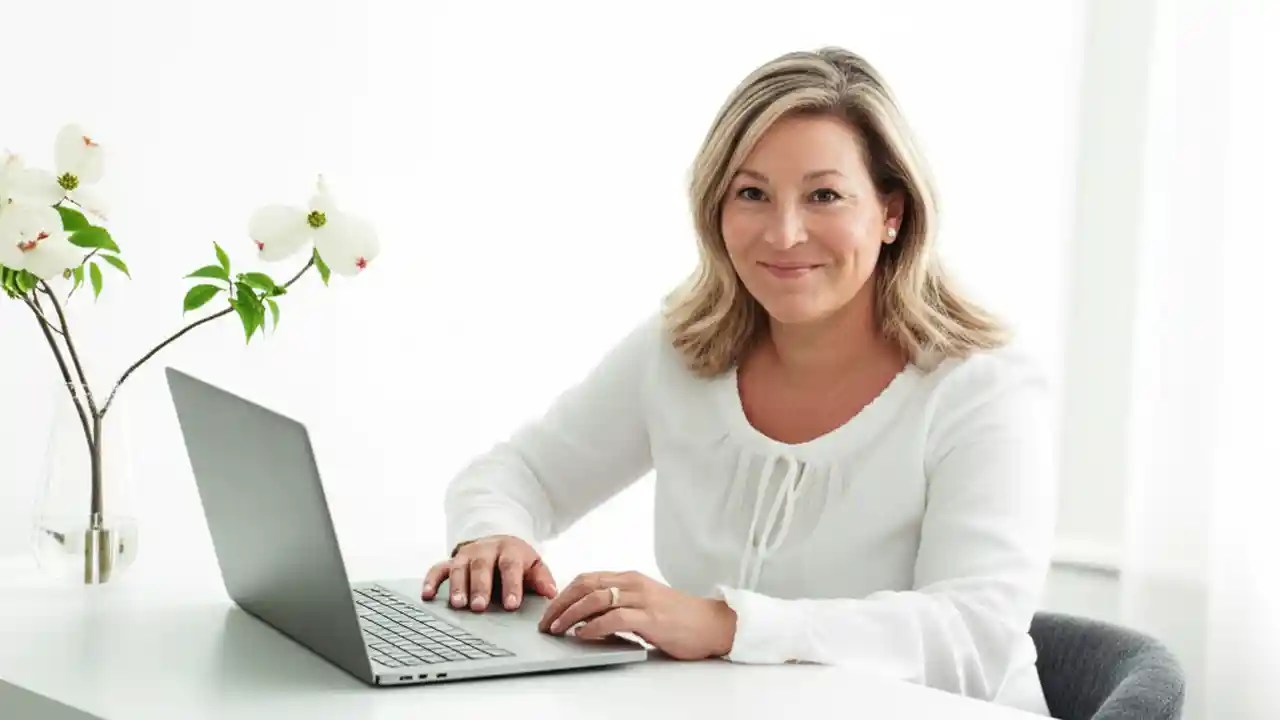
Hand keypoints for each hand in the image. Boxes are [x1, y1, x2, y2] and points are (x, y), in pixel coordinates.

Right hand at [421, 535, 556, 611]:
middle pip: (481, 566)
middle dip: (480, 587)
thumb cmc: (517, 560)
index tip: (511, 604)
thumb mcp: (533, 565)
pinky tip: (427, 595)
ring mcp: (466, 555)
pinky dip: (431, 580)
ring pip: (459, 568)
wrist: (499, 540)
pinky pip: (438, 568)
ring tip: (457, 605)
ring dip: (458, 586)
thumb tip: (551, 593)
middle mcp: (485, 550)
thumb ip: (542, 579)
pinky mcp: (451, 561)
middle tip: (480, 607)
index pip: (510, 566)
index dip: (511, 585)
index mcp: (509, 551)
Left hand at [538, 571, 737, 660]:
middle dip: (560, 603)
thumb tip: (586, 618)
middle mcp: (633, 583)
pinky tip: (582, 635)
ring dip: (570, 615)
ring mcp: (642, 599)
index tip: (549, 611)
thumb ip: (619, 606)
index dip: (563, 593)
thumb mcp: (644, 604)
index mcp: (630, 578)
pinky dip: (593, 626)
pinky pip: (614, 618)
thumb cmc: (679, 618)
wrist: (712, 623)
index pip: (587, 579)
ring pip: (595, 599)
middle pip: (585, 585)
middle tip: (545, 622)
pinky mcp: (651, 618)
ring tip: (558, 630)